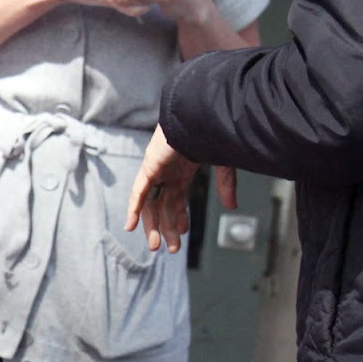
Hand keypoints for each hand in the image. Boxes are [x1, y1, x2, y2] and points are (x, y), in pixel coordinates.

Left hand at [125, 126, 236, 253]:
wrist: (204, 111)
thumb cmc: (215, 131)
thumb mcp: (224, 164)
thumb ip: (226, 185)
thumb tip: (232, 207)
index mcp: (184, 170)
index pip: (178, 200)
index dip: (180, 218)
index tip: (183, 234)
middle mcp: (168, 172)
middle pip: (164, 206)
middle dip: (167, 228)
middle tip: (171, 249)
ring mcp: (157, 169)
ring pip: (150, 204)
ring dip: (152, 226)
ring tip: (154, 246)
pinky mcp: (150, 166)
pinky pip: (139, 192)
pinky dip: (134, 209)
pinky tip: (130, 226)